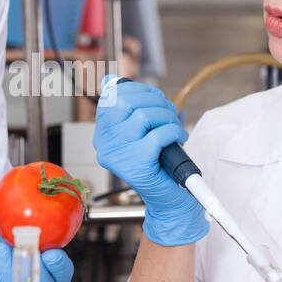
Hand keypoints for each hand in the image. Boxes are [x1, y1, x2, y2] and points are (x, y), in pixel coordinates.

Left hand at [0, 220, 74, 281]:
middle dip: (36, 269)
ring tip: (0, 249)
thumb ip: (17, 220)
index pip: (63, 274)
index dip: (60, 266)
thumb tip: (10, 220)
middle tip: (24, 249)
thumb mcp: (7, 221)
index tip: (52, 253)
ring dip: (10, 272)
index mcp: (47, 268)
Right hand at [94, 75, 206, 245]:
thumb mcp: (139, 132)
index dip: (138, 91)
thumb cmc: (157, 164)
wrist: (169, 201)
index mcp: (102, 134)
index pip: (112, 98)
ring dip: (168, 117)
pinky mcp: (136, 167)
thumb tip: (109, 80)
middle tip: (170, 114)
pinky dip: (174, 132)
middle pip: (127, 102)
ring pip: (144, 116)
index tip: (155, 99)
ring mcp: (118, 156)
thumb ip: (126, 107)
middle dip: (156, 101)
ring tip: (175, 128)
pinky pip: (158, 135)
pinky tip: (178, 139)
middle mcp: (105, 145)